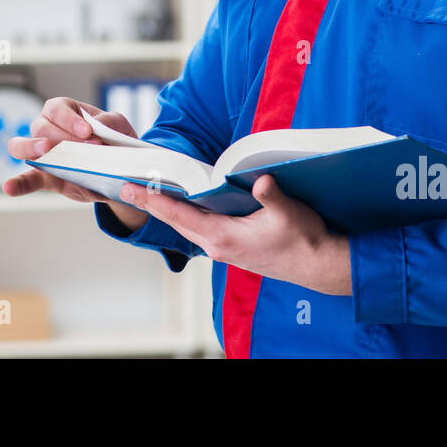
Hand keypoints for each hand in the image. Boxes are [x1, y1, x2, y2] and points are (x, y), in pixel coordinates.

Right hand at [4, 97, 140, 211]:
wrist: (121, 169)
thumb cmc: (114, 139)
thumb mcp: (117, 125)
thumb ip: (108, 123)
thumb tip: (96, 129)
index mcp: (64, 111)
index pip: (56, 109)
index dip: (69, 119)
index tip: (87, 131)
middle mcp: (47, 129)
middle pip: (41, 127)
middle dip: (63, 137)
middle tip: (87, 148)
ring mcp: (43, 154)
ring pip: (20, 146)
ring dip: (30, 147)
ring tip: (46, 150)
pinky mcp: (46, 177)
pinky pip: (26, 179)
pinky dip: (16, 183)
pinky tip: (9, 187)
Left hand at [118, 173, 351, 295]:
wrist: (318, 265)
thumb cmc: (304, 240)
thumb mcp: (290, 214)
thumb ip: (272, 197)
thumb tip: (261, 181)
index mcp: (223, 237)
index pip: (179, 215)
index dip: (153, 201)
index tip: (129, 190)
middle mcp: (217, 245)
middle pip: (175, 221)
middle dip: (151, 203)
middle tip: (128, 185)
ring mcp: (223, 248)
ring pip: (186, 225)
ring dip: (167, 209)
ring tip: (148, 190)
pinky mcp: (231, 246)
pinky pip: (199, 227)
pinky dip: (185, 213)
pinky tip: (183, 202)